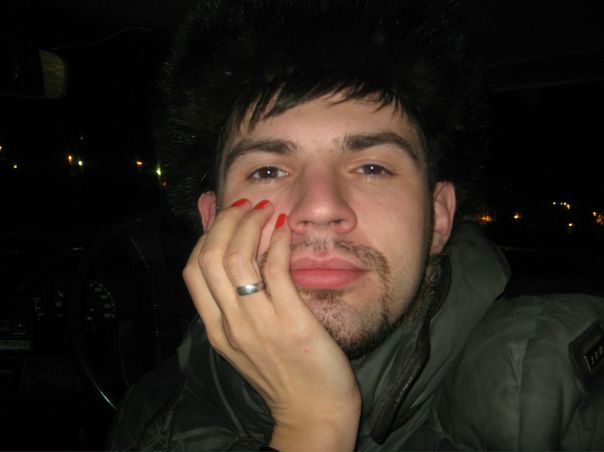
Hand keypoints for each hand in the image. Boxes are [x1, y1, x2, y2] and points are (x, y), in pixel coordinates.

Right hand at [183, 198, 360, 450]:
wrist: (313, 413)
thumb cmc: (284, 373)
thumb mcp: (247, 339)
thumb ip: (236, 301)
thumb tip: (231, 259)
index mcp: (217, 329)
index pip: (193, 270)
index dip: (207, 235)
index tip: (227, 218)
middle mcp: (231, 326)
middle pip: (209, 258)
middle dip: (225, 221)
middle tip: (247, 206)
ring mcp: (259, 325)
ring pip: (236, 259)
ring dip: (249, 225)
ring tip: (265, 211)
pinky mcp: (292, 323)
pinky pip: (277, 271)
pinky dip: (278, 242)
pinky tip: (285, 230)